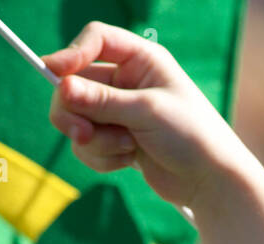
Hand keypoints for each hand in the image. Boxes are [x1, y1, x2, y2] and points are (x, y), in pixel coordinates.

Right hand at [45, 21, 263, 243]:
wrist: (210, 182)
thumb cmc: (191, 136)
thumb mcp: (147, 112)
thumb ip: (102, 102)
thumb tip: (61, 88)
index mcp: (142, 60)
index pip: (96, 40)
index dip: (72, 54)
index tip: (53, 72)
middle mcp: (127, 82)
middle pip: (74, 84)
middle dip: (74, 111)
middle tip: (81, 134)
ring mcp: (119, 113)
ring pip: (77, 119)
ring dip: (94, 140)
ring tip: (126, 149)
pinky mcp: (115, 141)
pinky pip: (87, 145)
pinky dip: (101, 157)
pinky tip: (128, 162)